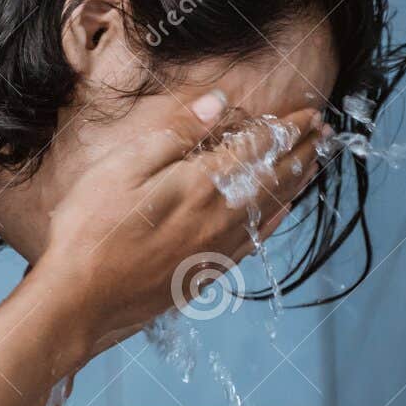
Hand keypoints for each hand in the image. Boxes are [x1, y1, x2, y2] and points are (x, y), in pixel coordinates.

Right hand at [36, 90, 321, 355]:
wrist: (80, 302)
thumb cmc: (90, 230)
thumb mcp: (124, 166)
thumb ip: (177, 133)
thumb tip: (220, 103)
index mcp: (201, 183)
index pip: (257, 147)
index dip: (286, 127)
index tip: (310, 112)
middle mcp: (220, 216)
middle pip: (273, 177)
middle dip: (301, 150)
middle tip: (324, 133)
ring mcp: (216, 249)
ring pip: (271, 209)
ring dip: (296, 182)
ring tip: (315, 163)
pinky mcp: (206, 273)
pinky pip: (254, 241)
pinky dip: (275, 221)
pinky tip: (283, 213)